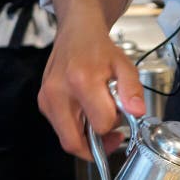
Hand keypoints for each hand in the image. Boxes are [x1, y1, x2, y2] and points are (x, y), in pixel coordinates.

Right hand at [38, 19, 144, 159]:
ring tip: (99, 121)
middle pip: (74, 143)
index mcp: (81, 81)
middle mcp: (59, 92)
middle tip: (111, 136)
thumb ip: (132, 90)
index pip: (100, 124)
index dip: (114, 125)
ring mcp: (47, 99)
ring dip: (86, 140)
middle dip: (96, 146)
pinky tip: (88, 116)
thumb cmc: (99, 49)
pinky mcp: (43, 103)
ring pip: (66, 140)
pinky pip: (61, 130)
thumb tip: (137, 112)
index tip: (120, 115)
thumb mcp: (124, 65)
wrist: (76, 33)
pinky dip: (76, 130)